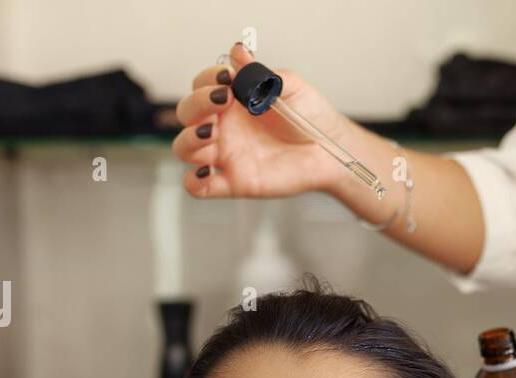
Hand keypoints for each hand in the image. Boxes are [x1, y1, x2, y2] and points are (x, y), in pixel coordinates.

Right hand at [173, 41, 352, 197]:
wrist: (331, 150)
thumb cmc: (311, 117)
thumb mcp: (290, 87)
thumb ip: (262, 74)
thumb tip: (238, 51)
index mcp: (233, 99)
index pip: (201, 84)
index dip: (207, 79)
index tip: (227, 78)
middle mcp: (223, 126)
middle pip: (186, 113)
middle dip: (196, 105)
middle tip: (223, 102)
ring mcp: (226, 154)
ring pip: (184, 148)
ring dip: (189, 140)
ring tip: (213, 134)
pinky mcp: (233, 182)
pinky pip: (198, 187)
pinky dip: (193, 182)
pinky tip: (206, 172)